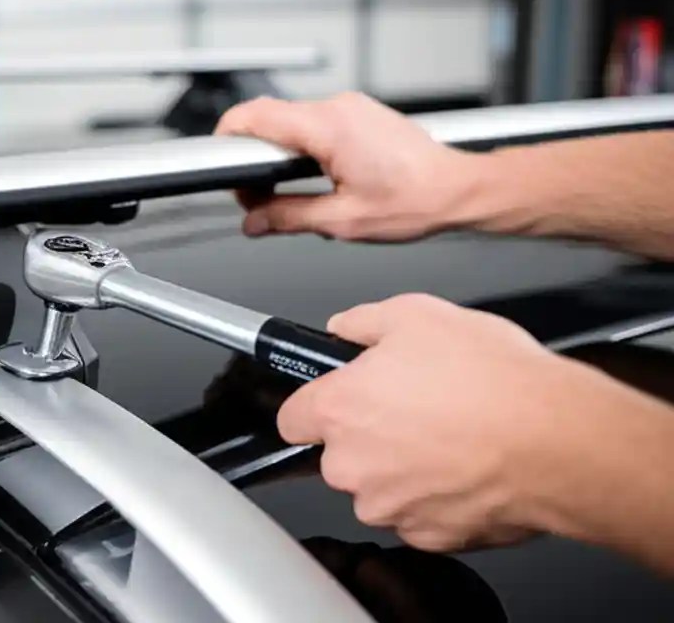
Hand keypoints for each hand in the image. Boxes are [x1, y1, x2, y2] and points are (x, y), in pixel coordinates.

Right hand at [215, 93, 476, 240]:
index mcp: (328, 127)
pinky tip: (318, 182)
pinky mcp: (359, 114)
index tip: (223, 171)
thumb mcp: (342, 221)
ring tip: (294, 195)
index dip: (228, 141)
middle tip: (260, 201)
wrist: (460, 190)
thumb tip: (253, 222)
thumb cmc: (416, 201)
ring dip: (281, 158)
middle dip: (255, 161)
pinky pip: (314, 126)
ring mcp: (350, 107)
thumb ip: (287, 218)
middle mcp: (338, 107)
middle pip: (269, 121)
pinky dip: (303, 152)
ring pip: (290, 125)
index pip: (254, 116)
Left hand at [277, 293, 627, 551]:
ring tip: (453, 438)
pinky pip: (419, 517)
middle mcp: (351, 464)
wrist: (558, 440)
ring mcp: (388, 506)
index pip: (293, 418)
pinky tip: (469, 469)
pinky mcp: (428, 537)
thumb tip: (344, 328)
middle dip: (369, 437)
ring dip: (403, 470)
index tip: (337, 400)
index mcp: (340, 409)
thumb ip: (364, 322)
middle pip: (339, 456)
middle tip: (417, 410)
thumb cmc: (493, 379)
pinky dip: (438, 499)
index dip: (316, 406)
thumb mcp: (420, 315)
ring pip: (379, 490)